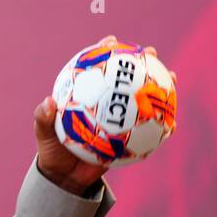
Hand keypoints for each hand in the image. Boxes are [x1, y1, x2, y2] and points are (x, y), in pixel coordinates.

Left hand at [33, 33, 179, 195]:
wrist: (65, 176)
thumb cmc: (52, 149)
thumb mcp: (44, 134)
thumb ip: (43, 119)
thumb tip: (49, 102)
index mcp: (85, 95)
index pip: (96, 66)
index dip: (104, 50)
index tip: (112, 41)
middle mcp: (105, 103)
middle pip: (126, 77)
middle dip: (142, 61)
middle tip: (151, 53)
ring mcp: (119, 119)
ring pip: (143, 100)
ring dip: (161, 88)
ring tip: (172, 79)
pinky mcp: (129, 137)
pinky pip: (148, 131)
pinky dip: (162, 127)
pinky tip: (173, 125)